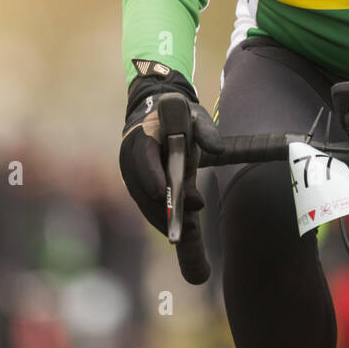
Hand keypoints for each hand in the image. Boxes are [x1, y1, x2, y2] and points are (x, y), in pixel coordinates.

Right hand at [120, 91, 223, 234]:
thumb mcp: (194, 116)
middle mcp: (130, 155)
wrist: (156, 117)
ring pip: (142, 199)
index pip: (143, 156)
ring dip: (161, 218)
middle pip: (141, 186)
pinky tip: (177, 230)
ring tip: (187, 231)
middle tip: (190, 224)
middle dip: (163, 207)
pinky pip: (145, 203)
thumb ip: (206, 130)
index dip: (151, 175)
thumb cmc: (177, 117)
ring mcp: (131, 172)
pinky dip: (159, 217)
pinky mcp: (136, 184)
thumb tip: (217, 149)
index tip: (163, 194)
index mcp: (143, 135)